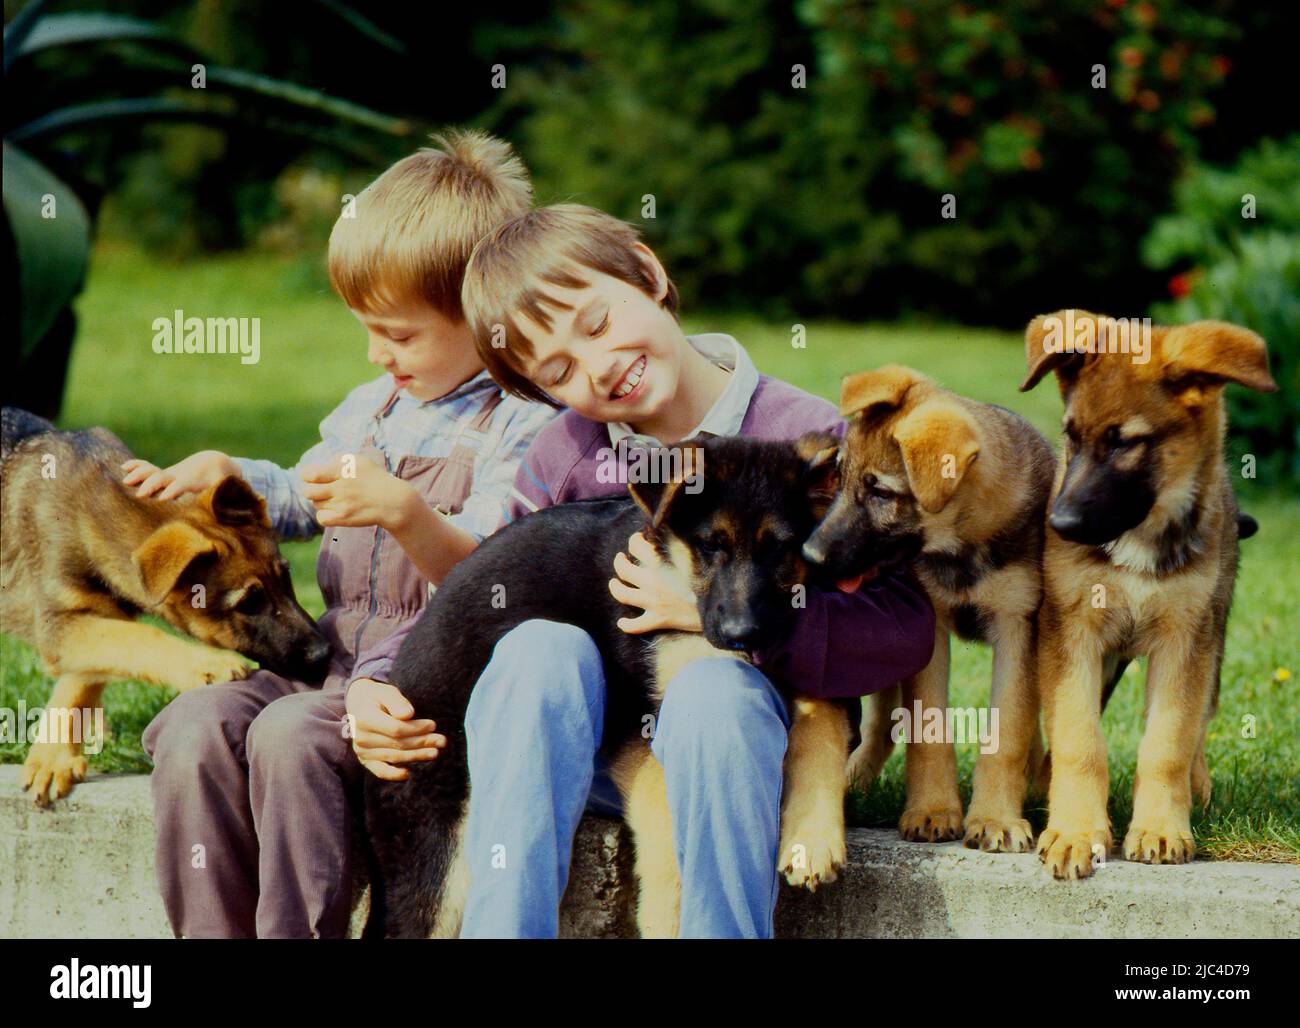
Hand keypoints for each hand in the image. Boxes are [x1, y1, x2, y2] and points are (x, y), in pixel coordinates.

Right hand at [122, 450, 238, 499]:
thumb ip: (222, 501)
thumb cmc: (222, 481)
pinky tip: (123, 466)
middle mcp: (179, 476)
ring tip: (125, 480)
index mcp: (194, 481)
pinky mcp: (165, 474)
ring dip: (139, 474)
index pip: (182, 485)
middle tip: (141, 494)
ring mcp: (170, 474)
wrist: (216, 461)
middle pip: (163, 478)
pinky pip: (148, 468)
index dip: (174, 490)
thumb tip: (225, 518)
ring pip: (153, 471)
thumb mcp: (225, 491)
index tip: (165, 497)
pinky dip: (138, 466)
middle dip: (152, 485)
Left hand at [300, 453, 417, 531]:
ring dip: (321, 501)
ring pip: (316, 504)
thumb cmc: (374, 478)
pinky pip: (321, 518)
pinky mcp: (344, 518)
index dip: (306, 475)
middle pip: (308, 491)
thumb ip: (336, 461)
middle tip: (321, 489)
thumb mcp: (359, 461)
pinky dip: (324, 515)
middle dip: (311, 489)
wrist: (393, 501)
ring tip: (336, 498)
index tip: (312, 476)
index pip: (310, 474)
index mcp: (343, 470)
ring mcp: (343, 504)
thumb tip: (315, 468)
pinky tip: (334, 509)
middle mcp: (341, 487)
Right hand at [345, 678, 445, 780]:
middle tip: (442, 741)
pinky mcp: (365, 760)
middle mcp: (361, 737)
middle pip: (398, 744)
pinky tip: (408, 774)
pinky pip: (379, 771)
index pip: (396, 729)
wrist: (359, 705)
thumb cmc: (377, 697)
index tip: (433, 725)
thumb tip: (408, 714)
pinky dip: (393, 774)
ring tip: (435, 752)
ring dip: (416, 756)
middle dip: (422, 742)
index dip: (416, 729)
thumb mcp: (386, 692)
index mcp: (365, 719)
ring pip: (394, 756)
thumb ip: (396, 702)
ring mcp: (362, 751)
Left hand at [609, 531, 701, 633]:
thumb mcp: (694, 555)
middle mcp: (652, 582)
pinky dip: (626, 624)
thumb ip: (680, 545)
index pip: (636, 546)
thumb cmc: (710, 578)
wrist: (720, 606)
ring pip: (623, 595)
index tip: (638, 539)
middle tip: (621, 558)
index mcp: (661, 563)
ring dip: (615, 587)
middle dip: (619, 562)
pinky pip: (636, 625)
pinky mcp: (659, 620)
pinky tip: (622, 622)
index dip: (634, 540)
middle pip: (623, 570)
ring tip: (614, 583)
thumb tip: (672, 532)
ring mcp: (653, 602)